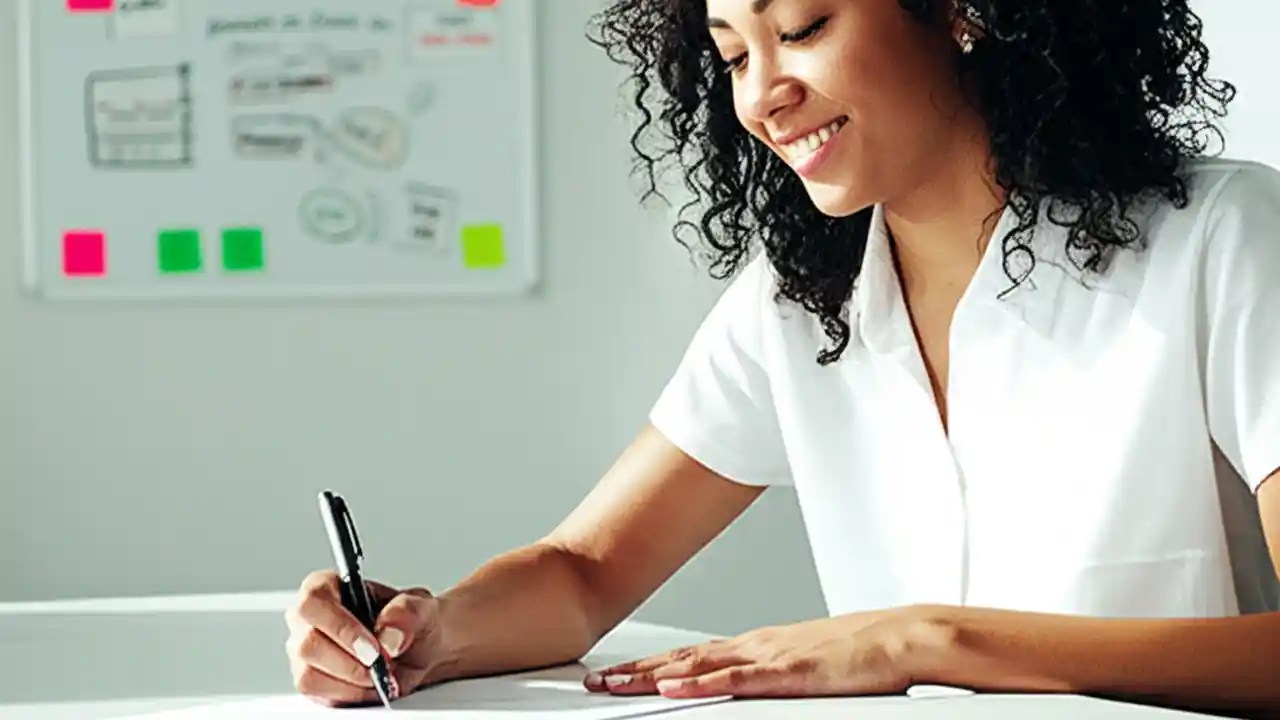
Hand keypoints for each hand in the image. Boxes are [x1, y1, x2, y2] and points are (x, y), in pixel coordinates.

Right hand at [284, 570, 444, 706]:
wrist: (423, 653)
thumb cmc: (415, 624)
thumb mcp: (424, 609)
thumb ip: (408, 612)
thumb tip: (387, 632)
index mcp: (331, 588)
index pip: (312, 599)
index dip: (338, 624)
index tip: (370, 644)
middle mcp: (311, 619)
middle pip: (307, 643)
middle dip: (349, 660)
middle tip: (379, 663)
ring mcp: (307, 652)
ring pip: (308, 673)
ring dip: (350, 679)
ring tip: (378, 673)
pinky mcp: (313, 680)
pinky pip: (316, 693)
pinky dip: (348, 693)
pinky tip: (369, 684)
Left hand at [584, 607, 941, 698]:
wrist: (905, 637)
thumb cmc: (866, 654)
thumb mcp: (809, 667)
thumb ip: (776, 677)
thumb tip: (751, 689)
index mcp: (761, 645)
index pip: (694, 655)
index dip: (652, 665)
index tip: (619, 674)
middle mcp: (756, 645)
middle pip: (683, 658)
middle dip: (636, 671)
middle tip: (596, 681)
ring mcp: (770, 656)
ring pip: (697, 666)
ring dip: (652, 675)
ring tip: (614, 684)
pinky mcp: (790, 672)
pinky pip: (736, 680)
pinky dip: (700, 683)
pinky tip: (672, 686)